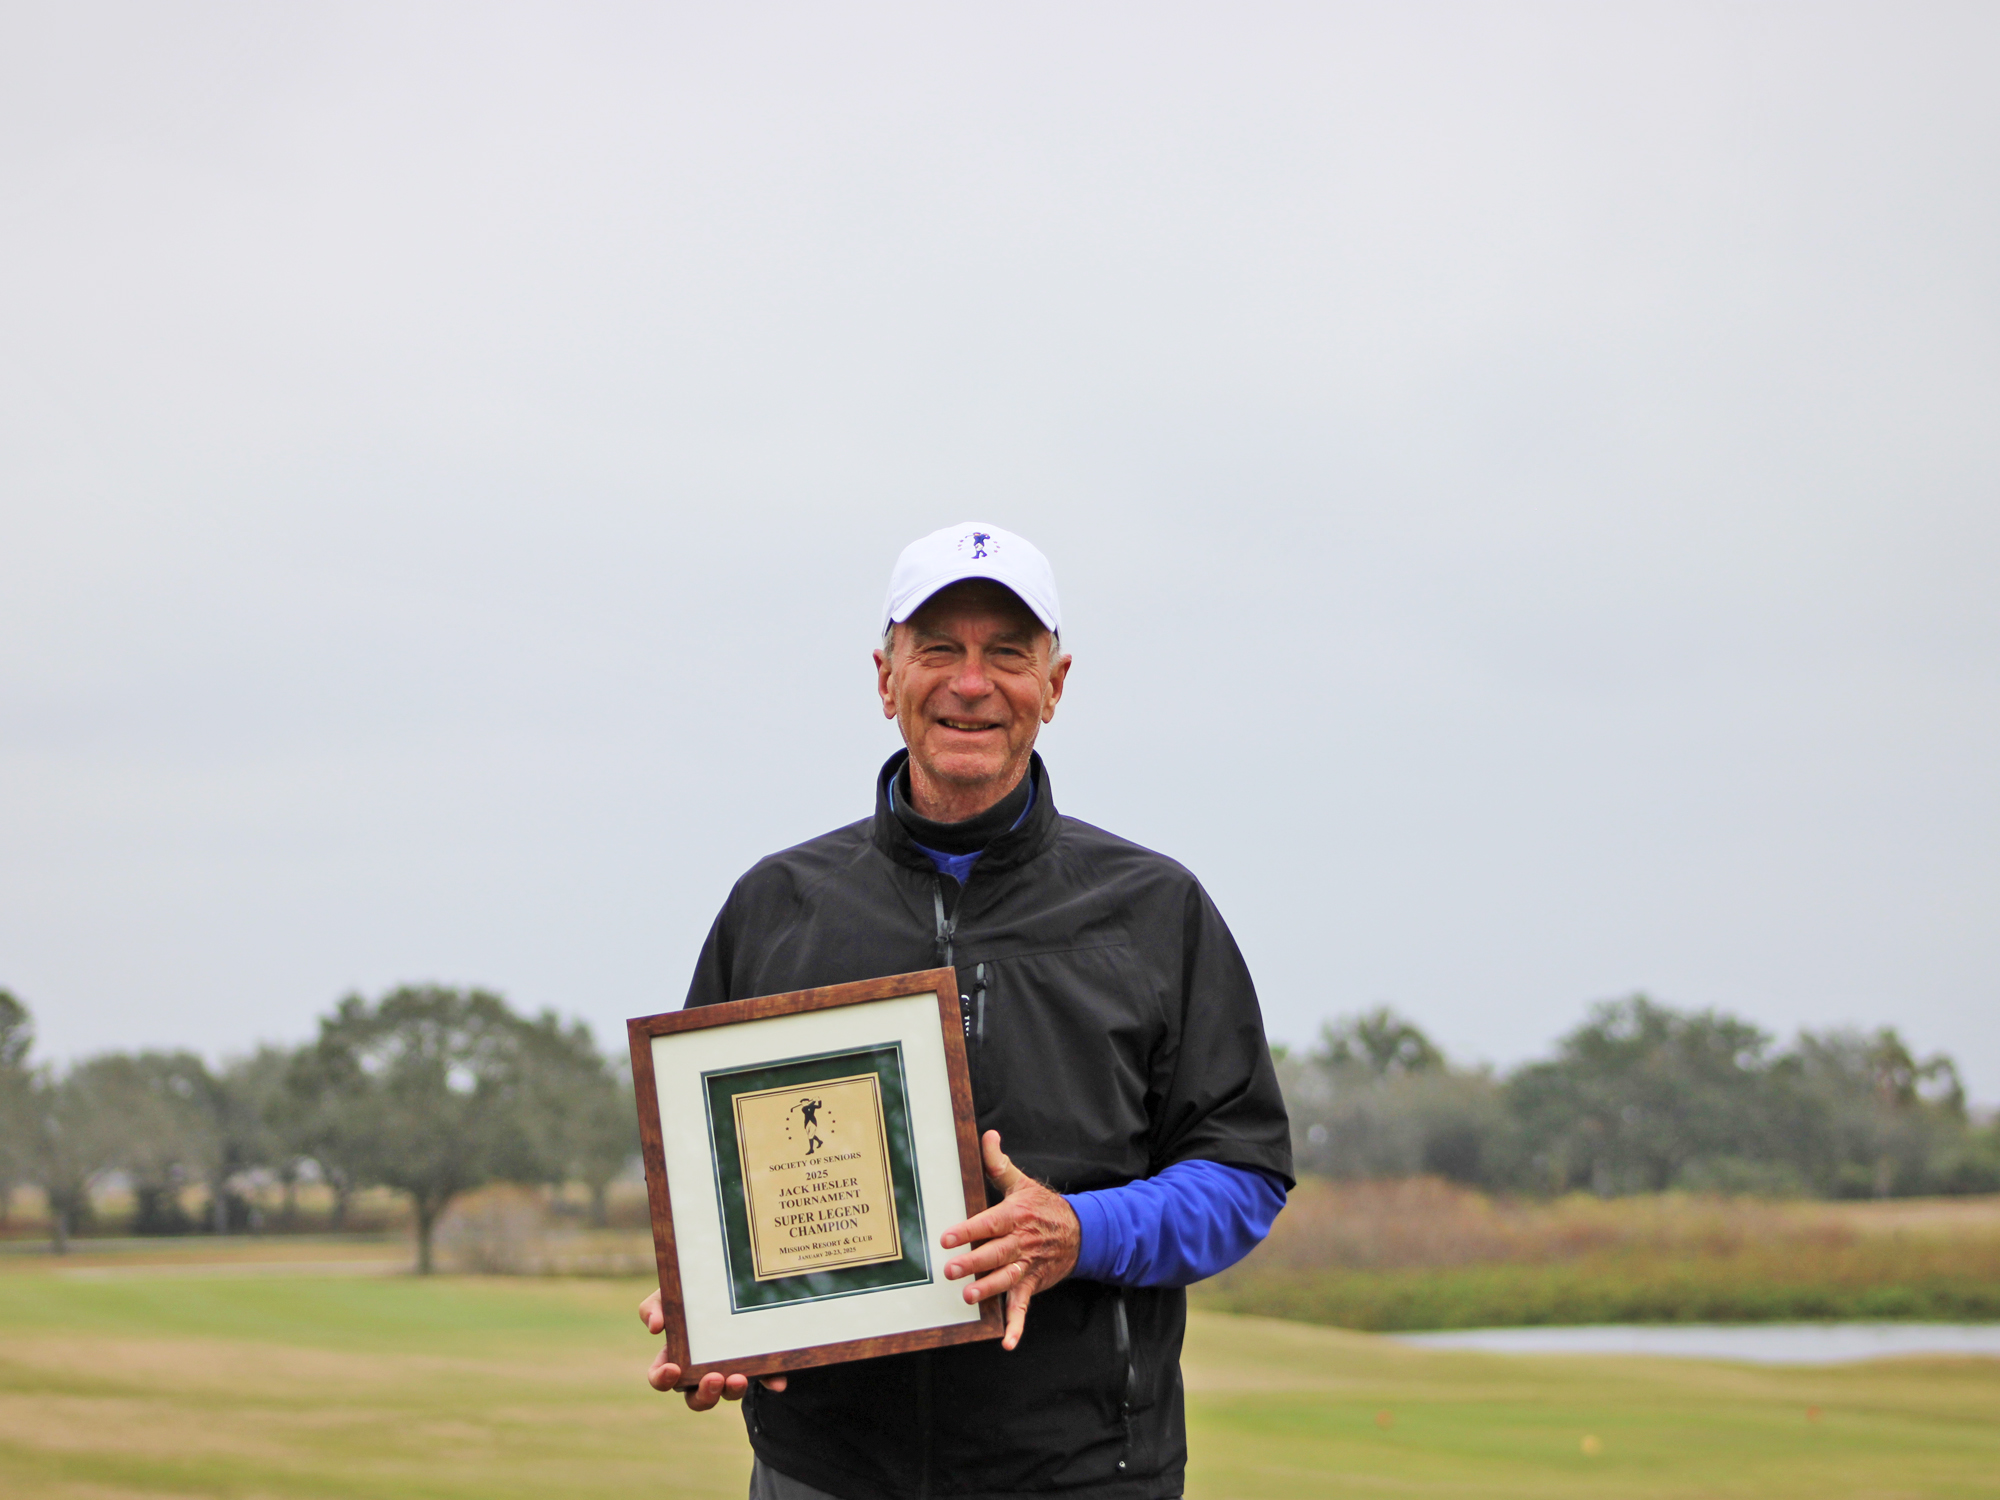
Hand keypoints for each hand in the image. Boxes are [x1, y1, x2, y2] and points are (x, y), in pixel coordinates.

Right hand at [639, 1289, 787, 1407]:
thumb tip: (654, 1326)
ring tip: (739, 1377)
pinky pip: (764, 1378)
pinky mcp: (756, 1364)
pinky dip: (771, 1381)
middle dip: (704, 1394)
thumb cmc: (691, 1294)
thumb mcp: (671, 1294)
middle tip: (713, 1378)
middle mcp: (700, 1371)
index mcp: (675, 1356)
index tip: (673, 1370)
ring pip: (727, 1393)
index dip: (663, 1379)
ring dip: (732, 1391)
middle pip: (695, 1398)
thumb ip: (655, 1306)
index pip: (661, 1377)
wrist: (731, 1282)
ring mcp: (729, 1370)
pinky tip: (778, 1382)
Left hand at [940, 1130, 1079, 1350]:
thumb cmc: (1043, 1206)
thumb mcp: (1022, 1182)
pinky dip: (1017, 1327)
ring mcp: (1028, 1266)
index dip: (966, 1231)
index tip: (946, 1238)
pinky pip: (1023, 1307)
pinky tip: (1007, 1343)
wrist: (1082, 1231)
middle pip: (994, 1254)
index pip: (987, 1224)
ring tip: (969, 1296)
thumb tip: (986, 1135)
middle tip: (951, 1270)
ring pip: (1007, 1279)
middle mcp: (1021, 1242)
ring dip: (989, 1289)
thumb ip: (998, 1163)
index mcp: (1014, 1216)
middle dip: (973, 1263)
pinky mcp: (1033, 1284)